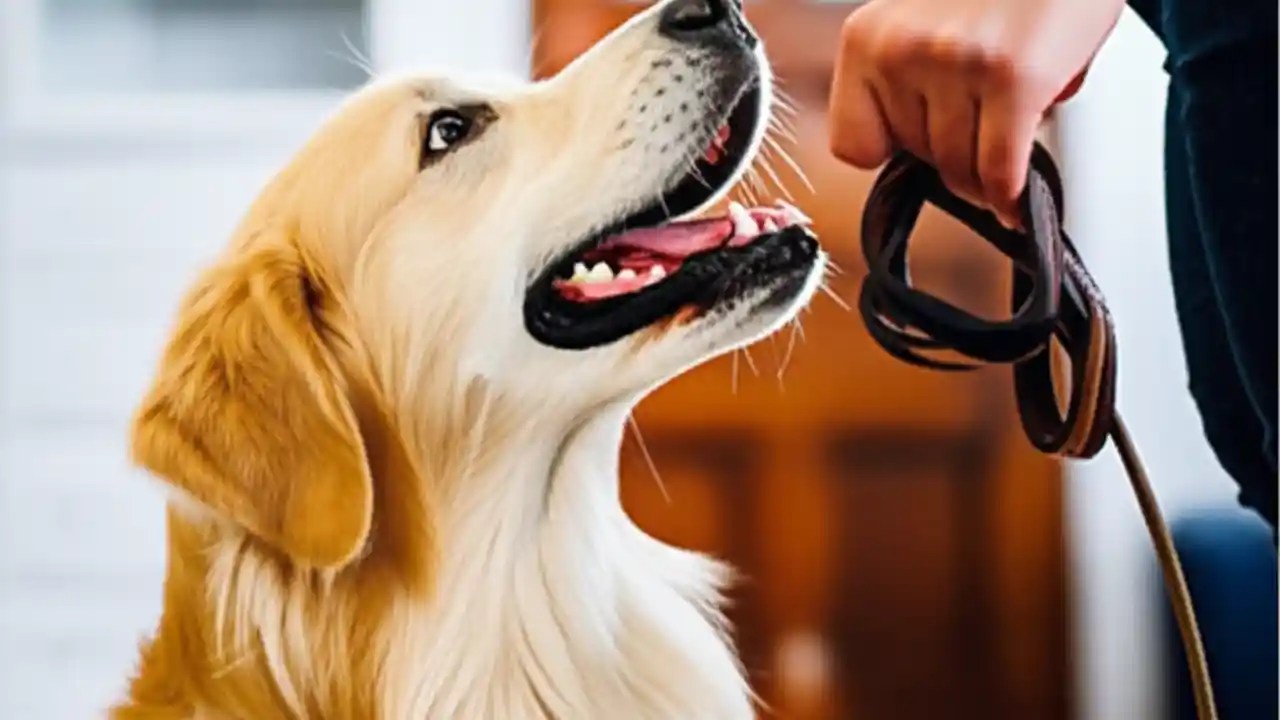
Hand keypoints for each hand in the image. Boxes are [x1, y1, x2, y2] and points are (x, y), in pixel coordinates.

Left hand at [829, 0, 1122, 225]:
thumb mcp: (925, 21)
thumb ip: (913, 82)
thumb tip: (932, 155)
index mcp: (866, 38)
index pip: (854, 146)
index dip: (897, 153)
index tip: (923, 150)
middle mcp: (901, 51)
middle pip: (916, 160)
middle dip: (955, 155)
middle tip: (986, 133)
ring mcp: (954, 64)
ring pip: (960, 171)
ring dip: (988, 175)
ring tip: (1011, 140)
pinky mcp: (1011, 78)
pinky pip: (999, 171)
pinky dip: (1012, 197)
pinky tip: (1020, 199)